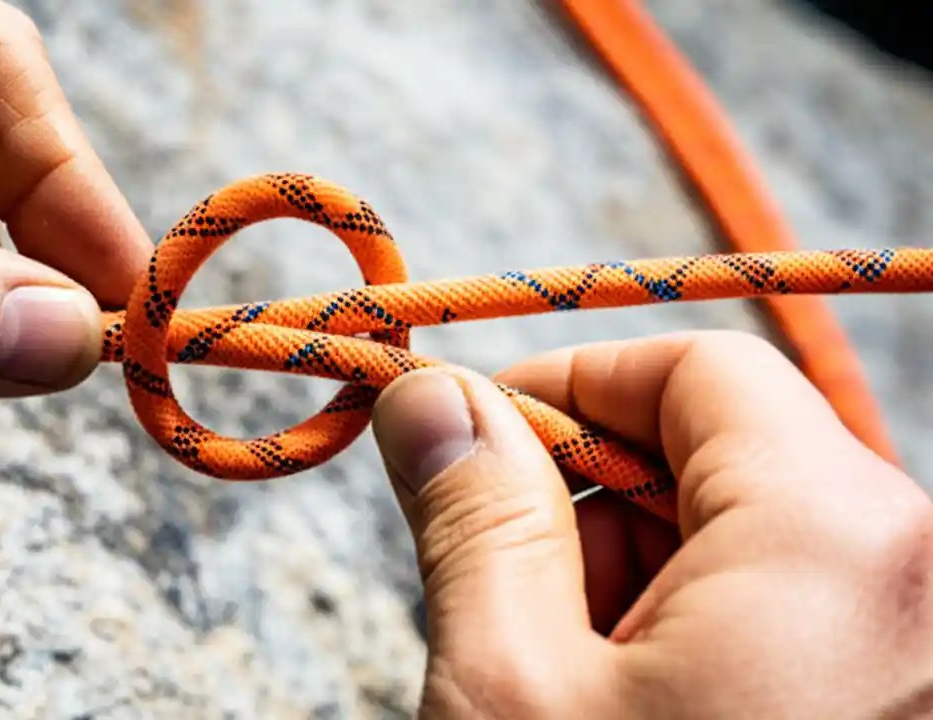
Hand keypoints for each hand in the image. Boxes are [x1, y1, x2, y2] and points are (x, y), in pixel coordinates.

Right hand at [372, 331, 932, 717]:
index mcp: (839, 542)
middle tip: (505, 591)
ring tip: (575, 684)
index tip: (474, 434)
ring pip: (758, 539)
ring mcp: (921, 644)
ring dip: (641, 580)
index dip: (568, 383)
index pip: (700, 369)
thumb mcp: (511, 687)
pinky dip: (703, 635)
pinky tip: (640, 709)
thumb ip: (473, 516)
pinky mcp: (907, 693)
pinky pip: (801, 613)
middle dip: (593, 502)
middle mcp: (921, 577)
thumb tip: (428, 396)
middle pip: (729, 454)